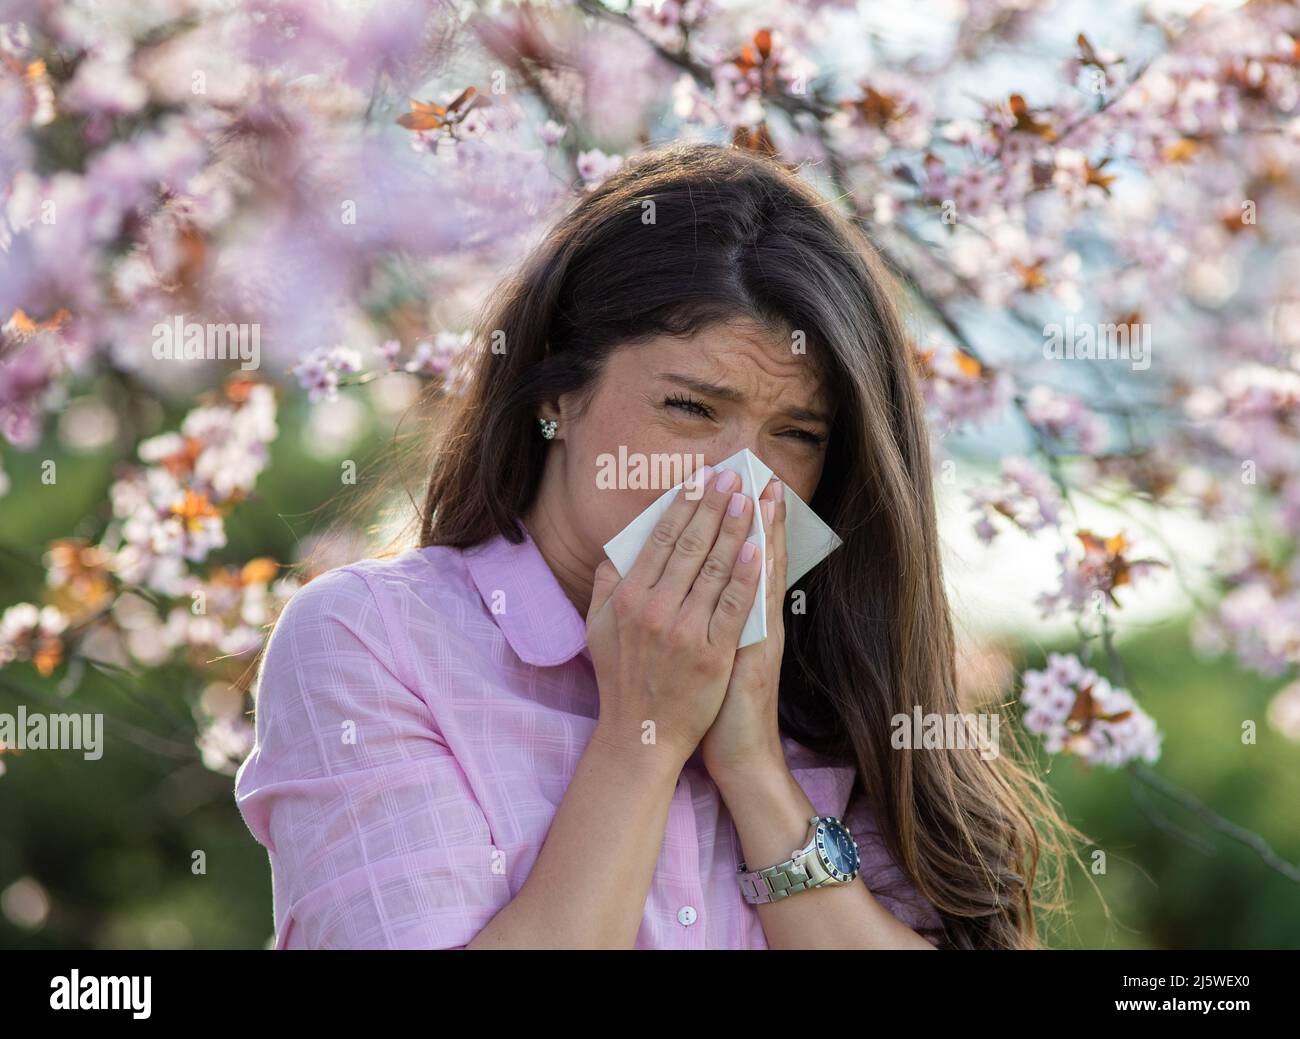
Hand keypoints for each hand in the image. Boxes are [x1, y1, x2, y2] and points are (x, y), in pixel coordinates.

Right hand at [586, 465, 763, 766]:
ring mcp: (685, 631)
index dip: (682, 504)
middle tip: (732, 475)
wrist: (641, 736)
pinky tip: (759, 547)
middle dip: (713, 505)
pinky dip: (747, 574)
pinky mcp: (713, 655)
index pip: (661, 539)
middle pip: (691, 545)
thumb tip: (618, 548)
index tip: (699, 478)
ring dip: (735, 528)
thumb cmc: (620, 680)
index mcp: (627, 598)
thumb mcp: (596, 629)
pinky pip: (734, 606)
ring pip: (716, 568)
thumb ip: (605, 585)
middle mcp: (654, 609)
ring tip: (750, 497)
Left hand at [701, 475, 787, 783]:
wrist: (741, 754)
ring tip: (763, 492)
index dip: (746, 521)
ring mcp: (761, 636)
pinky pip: (759, 610)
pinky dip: (759, 579)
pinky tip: (758, 549)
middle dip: (753, 513)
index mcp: (743, 616)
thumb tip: (685, 577)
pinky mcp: (757, 656)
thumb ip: (707, 614)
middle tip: (751, 470)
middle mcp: (757, 620)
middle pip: (757, 555)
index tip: (743, 481)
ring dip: (762, 532)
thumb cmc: (715, 705)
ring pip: (763, 575)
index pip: (745, 557)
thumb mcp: (715, 652)